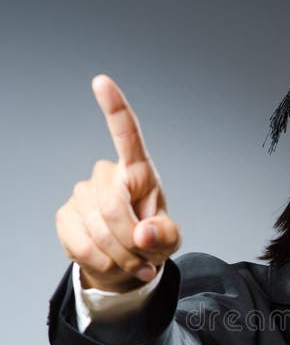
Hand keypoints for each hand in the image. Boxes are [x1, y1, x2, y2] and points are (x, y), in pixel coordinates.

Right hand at [55, 75, 181, 291]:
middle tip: (144, 257)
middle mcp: (107, 175)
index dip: (114, 109)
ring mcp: (82, 194)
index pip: (127, 136)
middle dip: (131, 241)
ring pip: (98, 229)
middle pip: (114, 206)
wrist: (125, 263)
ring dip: (120, 256)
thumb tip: (143, 234)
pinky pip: (81, 243)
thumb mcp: (169, 240)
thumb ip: (165, 235)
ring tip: (132, 261)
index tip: (101, 81)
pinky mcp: (65, 216)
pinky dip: (100, 261)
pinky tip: (110, 261)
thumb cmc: (151, 240)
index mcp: (138, 172)